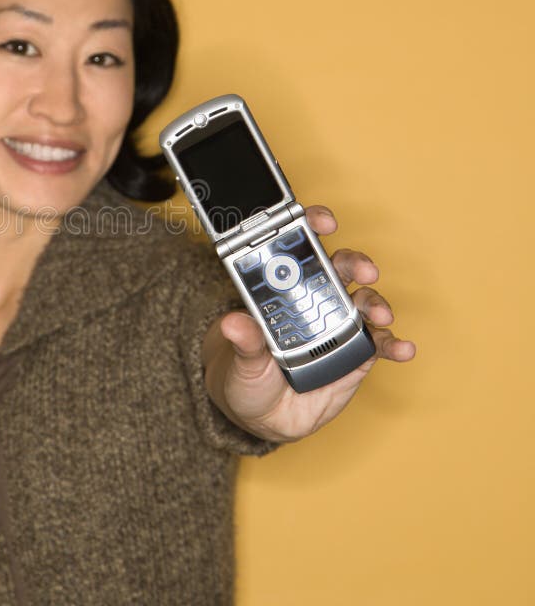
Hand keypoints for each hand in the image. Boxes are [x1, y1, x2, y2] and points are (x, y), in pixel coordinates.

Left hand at [201, 205, 415, 443]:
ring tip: (381, 314)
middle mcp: (314, 299)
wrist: (264, 416)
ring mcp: (338, 324)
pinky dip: (395, 344)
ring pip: (363, 301)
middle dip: (355, 262)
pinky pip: (381, 343)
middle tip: (365, 269)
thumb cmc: (246, 375)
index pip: (298, 247)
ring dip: (376, 302)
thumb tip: (232, 323)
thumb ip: (244, 343)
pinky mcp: (357, 353)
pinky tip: (404, 349)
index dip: (312, 226)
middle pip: (339, 268)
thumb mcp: (241, 360)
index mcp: (282, 289)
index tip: (324, 221)